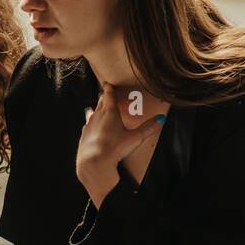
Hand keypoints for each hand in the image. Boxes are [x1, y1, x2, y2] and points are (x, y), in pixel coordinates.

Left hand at [75, 82, 164, 207]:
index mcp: (110, 113)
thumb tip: (161, 118)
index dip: (109, 88)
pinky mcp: (83, 135)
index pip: (109, 96)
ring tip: (95, 106)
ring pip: (92, 112)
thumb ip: (148, 127)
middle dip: (104, 97)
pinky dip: (90, 121)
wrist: (94, 162)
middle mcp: (97, 116)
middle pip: (100, 102)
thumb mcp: (135, 138)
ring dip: (96, 108)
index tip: (107, 83)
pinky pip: (87, 124)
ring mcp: (89, 125)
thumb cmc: (115, 148)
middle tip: (106, 93)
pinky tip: (88, 124)